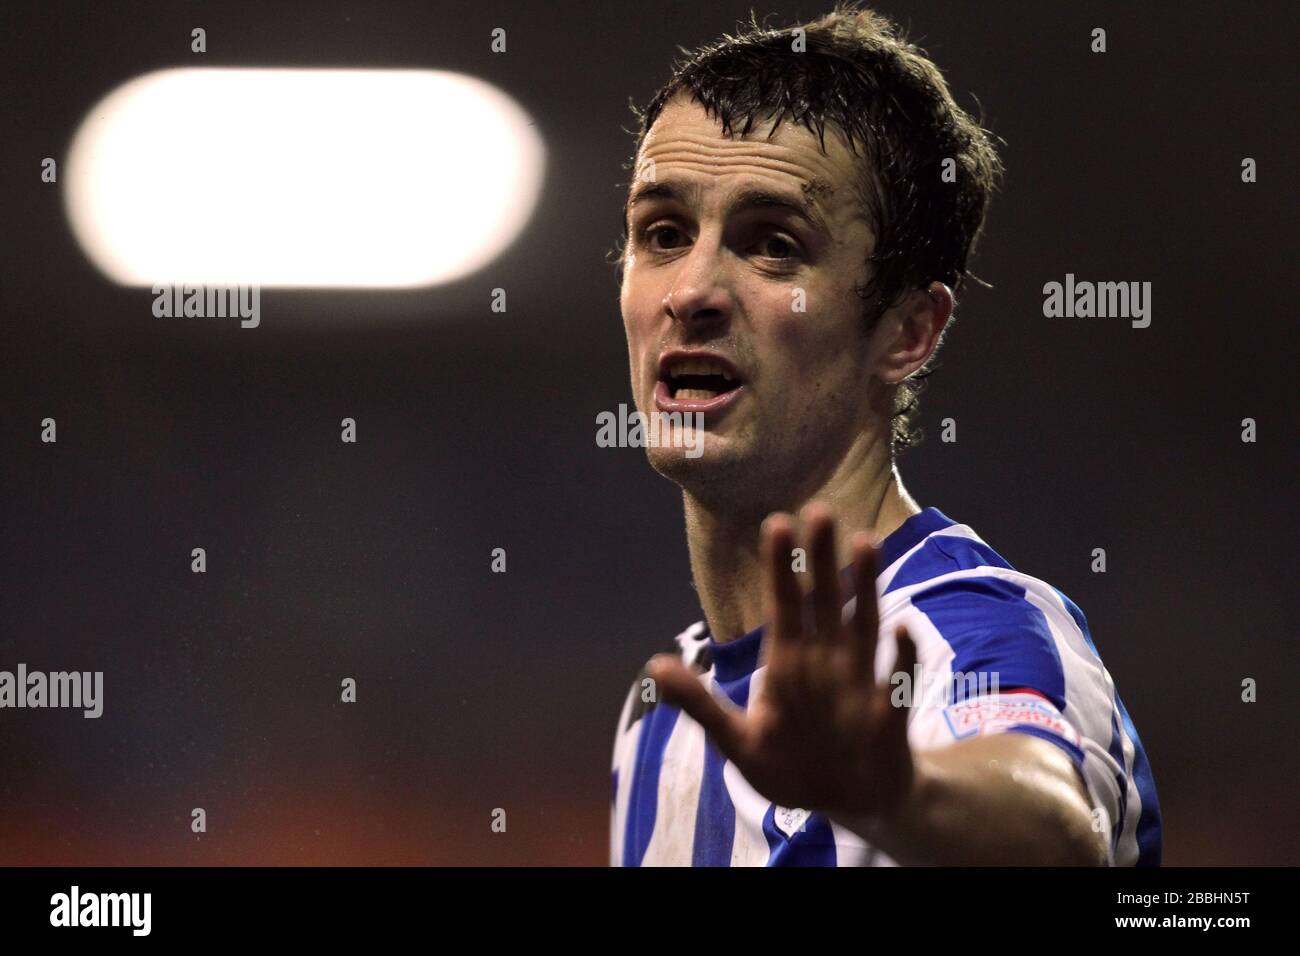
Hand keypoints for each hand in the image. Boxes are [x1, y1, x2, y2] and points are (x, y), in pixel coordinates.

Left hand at [648, 502, 918, 826]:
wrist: (848, 804)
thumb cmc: (792, 767)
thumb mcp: (737, 742)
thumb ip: (700, 705)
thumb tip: (654, 667)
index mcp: (788, 663)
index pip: (783, 603)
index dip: (780, 566)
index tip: (776, 522)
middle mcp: (826, 661)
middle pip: (824, 600)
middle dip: (821, 558)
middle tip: (820, 510)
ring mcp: (859, 682)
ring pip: (862, 624)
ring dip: (864, 586)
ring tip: (865, 542)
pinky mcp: (886, 714)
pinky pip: (896, 680)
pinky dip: (900, 656)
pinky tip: (900, 628)